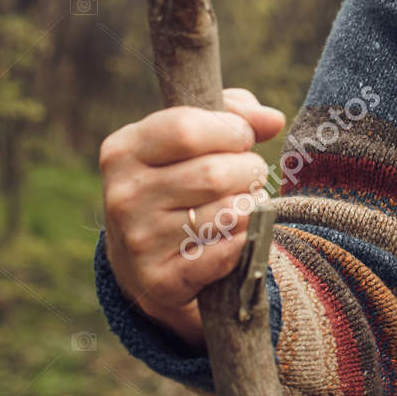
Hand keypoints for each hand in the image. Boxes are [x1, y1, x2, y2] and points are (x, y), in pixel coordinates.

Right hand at [100, 87, 285, 348]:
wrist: (140, 261)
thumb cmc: (177, 180)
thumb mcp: (191, 138)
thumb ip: (234, 114)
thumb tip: (273, 120)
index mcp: (123, 150)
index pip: (187, 129)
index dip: (231, 131)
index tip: (241, 139)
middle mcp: (123, 196)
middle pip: (215, 174)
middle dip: (248, 171)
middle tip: (246, 177)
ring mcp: (139, 241)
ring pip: (230, 213)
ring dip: (250, 206)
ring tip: (238, 205)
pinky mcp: (160, 280)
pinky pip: (228, 253)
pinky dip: (245, 241)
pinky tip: (233, 237)